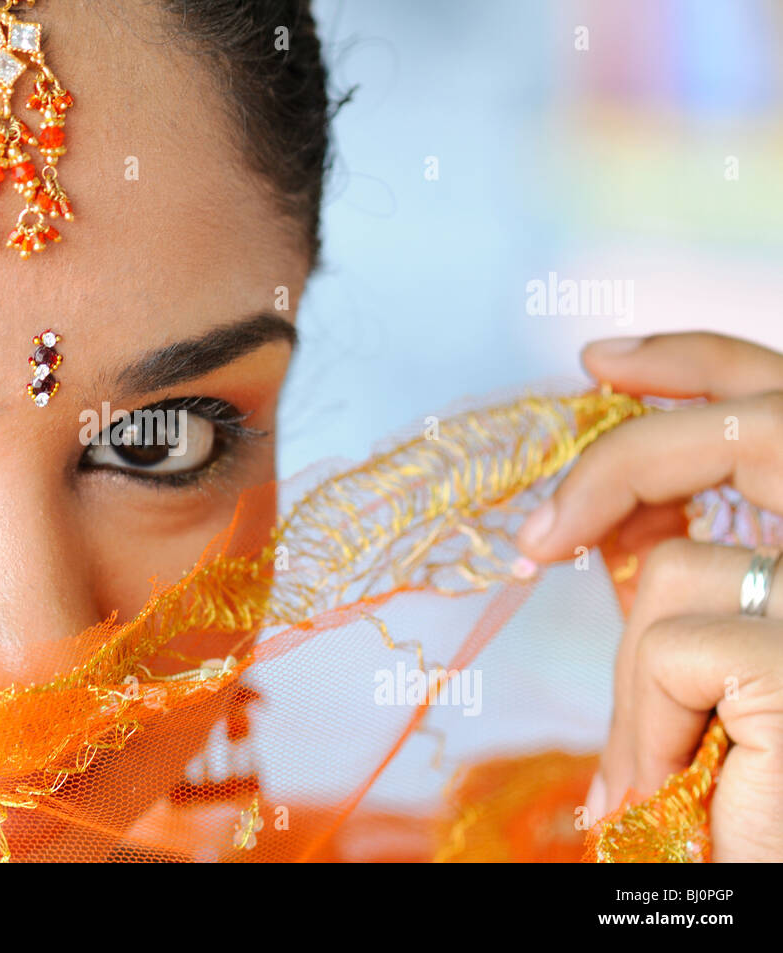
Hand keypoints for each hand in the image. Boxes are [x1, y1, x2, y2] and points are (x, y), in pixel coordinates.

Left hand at [516, 332, 782, 860]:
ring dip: (639, 680)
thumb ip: (699, 585)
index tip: (601, 363)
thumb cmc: (770, 795)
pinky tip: (687, 786)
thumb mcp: (738, 666)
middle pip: (753, 426)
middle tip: (538, 536)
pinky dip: (649, 720)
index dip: (698, 363)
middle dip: (626, 457)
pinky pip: (670, 651)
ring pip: (681, 573)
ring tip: (660, 768)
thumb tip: (616, 530)